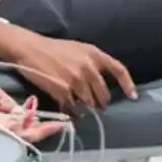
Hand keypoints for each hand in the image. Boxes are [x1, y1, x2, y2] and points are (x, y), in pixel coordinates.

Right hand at [5, 31, 137, 111]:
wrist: (29, 48)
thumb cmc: (51, 48)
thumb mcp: (76, 49)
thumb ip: (91, 63)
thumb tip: (98, 83)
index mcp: (93, 54)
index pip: (118, 69)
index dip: (128, 84)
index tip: (133, 96)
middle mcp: (88, 67)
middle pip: (103, 93)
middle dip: (101, 102)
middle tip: (98, 107)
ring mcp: (77, 80)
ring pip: (89, 102)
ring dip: (87, 109)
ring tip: (82, 111)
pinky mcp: (64, 90)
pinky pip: (73, 108)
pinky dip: (73, 112)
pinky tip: (71, 113)